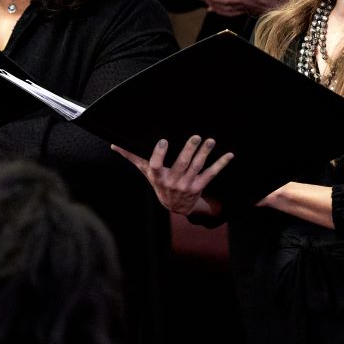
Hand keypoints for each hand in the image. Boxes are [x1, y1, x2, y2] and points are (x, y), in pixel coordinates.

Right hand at [113, 135, 232, 216]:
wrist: (176, 207)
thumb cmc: (159, 183)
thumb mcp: (146, 172)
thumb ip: (132, 157)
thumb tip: (114, 144)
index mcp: (157, 176)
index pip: (156, 165)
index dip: (159, 154)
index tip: (164, 141)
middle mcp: (172, 182)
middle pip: (181, 164)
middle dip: (189, 150)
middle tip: (196, 136)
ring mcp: (187, 185)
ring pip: (197, 168)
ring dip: (205, 154)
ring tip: (210, 141)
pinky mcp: (199, 186)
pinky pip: (211, 174)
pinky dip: (221, 164)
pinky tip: (229, 155)